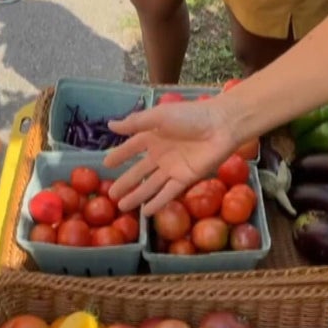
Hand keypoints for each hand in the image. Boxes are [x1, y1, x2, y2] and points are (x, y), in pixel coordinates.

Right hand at [105, 99, 237, 214]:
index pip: (132, 148)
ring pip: (151, 185)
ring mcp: (173, 168)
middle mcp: (161, 154)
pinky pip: (168, 193)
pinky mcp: (186, 179)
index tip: (106, 164)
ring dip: (137, 196)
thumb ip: (135, 123)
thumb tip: (110, 125)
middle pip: (139, 172)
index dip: (120, 156)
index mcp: (154, 136)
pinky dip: (157, 203)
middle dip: (126, 183)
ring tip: (121, 207)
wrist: (221, 126)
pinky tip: (145, 212)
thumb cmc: (190, 116)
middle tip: (111, 194)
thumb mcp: (159, 116)